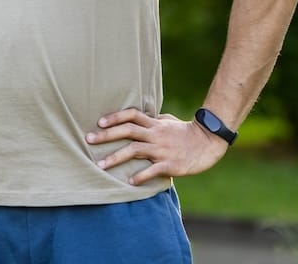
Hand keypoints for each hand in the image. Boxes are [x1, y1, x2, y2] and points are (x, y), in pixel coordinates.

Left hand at [85, 108, 228, 185]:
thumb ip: (154, 120)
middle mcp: (155, 134)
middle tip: (88, 139)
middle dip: (106, 135)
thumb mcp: (169, 121)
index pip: (131, 115)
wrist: (208, 142)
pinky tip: (129, 182)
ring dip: (115, 157)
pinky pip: (152, 170)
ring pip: (134, 150)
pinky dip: (140, 175)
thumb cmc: (187, 131)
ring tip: (100, 165)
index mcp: (154, 124)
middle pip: (127, 131)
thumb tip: (141, 117)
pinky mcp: (170, 164)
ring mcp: (161, 149)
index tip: (99, 122)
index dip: (114, 117)